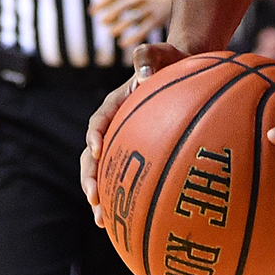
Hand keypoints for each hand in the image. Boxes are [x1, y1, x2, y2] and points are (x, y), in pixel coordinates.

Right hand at [80, 43, 183, 225]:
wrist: (184, 70)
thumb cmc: (170, 60)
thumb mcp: (159, 52)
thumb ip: (147, 56)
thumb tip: (143, 73)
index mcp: (114, 105)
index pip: (98, 121)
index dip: (95, 135)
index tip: (97, 149)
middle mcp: (114, 127)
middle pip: (93, 155)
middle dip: (90, 177)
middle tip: (94, 197)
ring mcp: (124, 144)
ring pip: (104, 173)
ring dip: (99, 196)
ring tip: (100, 220)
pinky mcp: (137, 156)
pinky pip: (126, 179)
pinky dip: (123, 199)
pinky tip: (129, 223)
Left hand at [90, 0, 174, 50]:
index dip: (103, 2)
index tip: (92, 11)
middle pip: (125, 4)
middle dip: (112, 14)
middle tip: (102, 22)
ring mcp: (151, 8)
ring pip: (134, 19)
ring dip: (121, 27)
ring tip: (112, 33)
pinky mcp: (157, 20)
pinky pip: (143, 30)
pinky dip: (132, 38)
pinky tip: (122, 43)